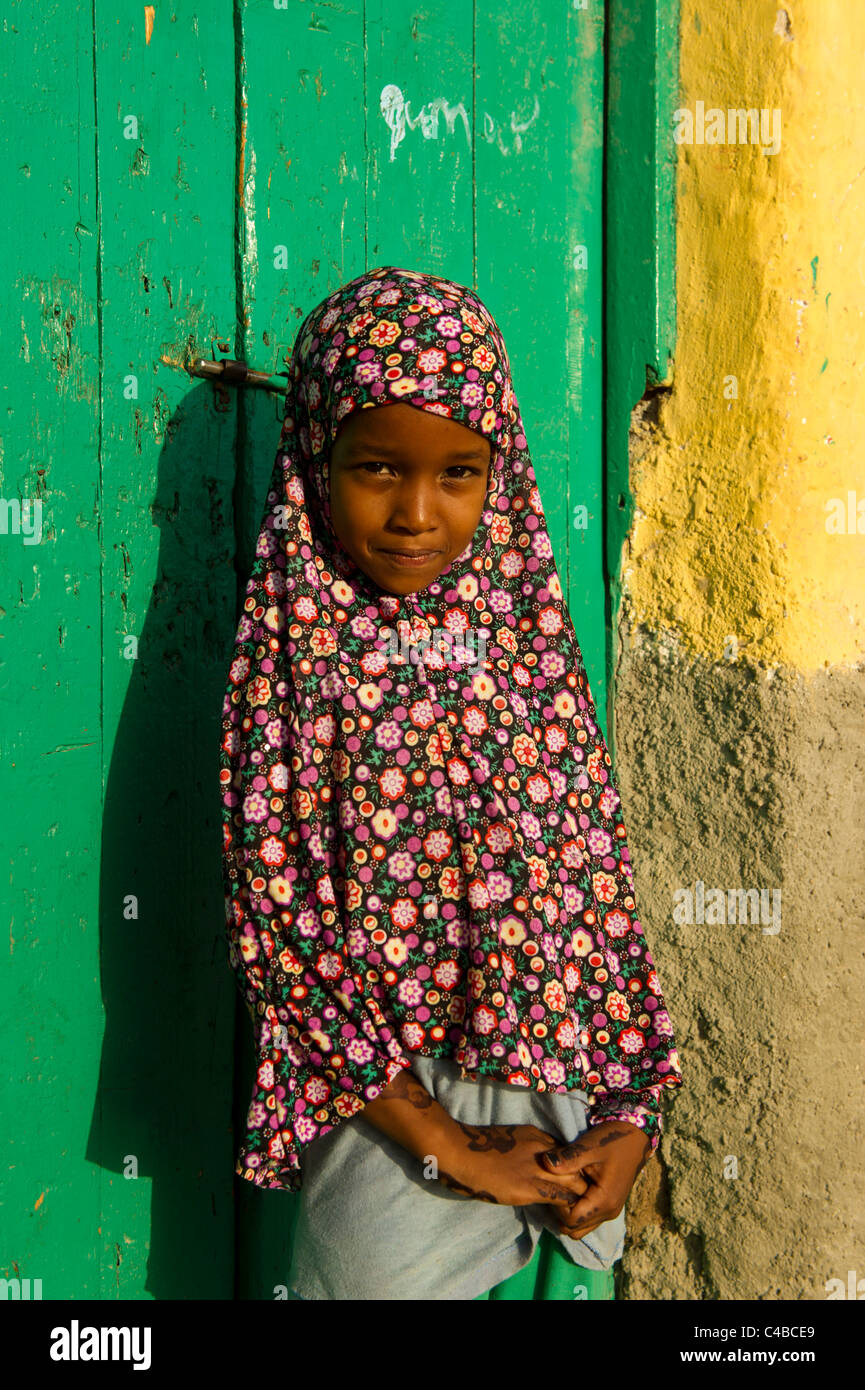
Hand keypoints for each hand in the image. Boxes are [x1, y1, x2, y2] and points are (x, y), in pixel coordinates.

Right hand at [433, 1122, 590, 1213]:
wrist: (456, 1151)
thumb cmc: (474, 1147)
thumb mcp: (507, 1140)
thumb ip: (524, 1151)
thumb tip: (532, 1165)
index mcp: (536, 1135)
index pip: (568, 1153)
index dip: (572, 1170)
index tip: (569, 1183)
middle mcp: (542, 1148)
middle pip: (579, 1166)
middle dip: (583, 1183)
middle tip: (577, 1202)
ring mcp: (537, 1168)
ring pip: (577, 1183)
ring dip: (578, 1199)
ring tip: (571, 1212)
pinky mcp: (529, 1187)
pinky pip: (561, 1198)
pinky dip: (566, 1209)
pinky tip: (561, 1218)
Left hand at [537, 1120, 651, 1239]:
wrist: (635, 1137)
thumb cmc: (612, 1140)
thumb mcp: (589, 1146)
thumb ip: (567, 1158)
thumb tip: (544, 1163)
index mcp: (604, 1201)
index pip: (571, 1221)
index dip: (557, 1206)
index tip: (554, 1185)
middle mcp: (609, 1212)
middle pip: (575, 1229)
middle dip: (561, 1213)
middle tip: (557, 1187)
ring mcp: (610, 1211)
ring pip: (581, 1228)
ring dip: (569, 1213)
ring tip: (564, 1188)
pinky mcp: (609, 1206)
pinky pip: (588, 1219)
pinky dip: (578, 1210)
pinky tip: (572, 1189)